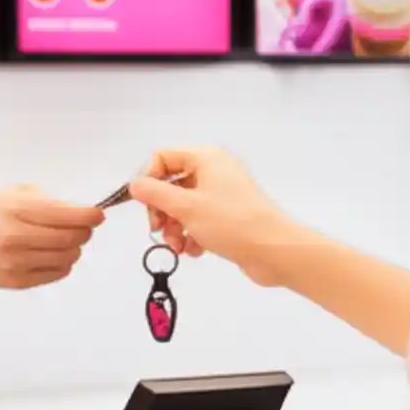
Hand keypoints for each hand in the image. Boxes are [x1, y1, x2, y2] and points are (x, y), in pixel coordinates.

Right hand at [0, 185, 104, 289]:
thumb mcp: (14, 193)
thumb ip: (48, 200)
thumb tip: (81, 211)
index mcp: (17, 210)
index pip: (67, 215)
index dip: (90, 216)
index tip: (98, 214)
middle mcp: (16, 237)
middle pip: (72, 238)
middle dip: (85, 231)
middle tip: (84, 226)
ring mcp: (16, 262)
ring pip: (68, 257)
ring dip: (75, 248)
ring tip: (66, 240)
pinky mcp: (17, 281)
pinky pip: (57, 273)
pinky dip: (63, 263)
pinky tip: (52, 253)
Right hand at [127, 147, 301, 285]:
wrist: (275, 251)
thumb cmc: (232, 222)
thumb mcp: (186, 207)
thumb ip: (155, 194)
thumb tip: (134, 184)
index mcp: (206, 158)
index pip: (163, 158)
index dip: (148, 179)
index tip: (144, 204)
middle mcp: (213, 171)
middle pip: (171, 184)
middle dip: (161, 210)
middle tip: (159, 230)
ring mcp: (221, 195)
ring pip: (183, 206)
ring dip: (174, 228)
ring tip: (178, 247)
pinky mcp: (227, 217)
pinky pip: (198, 221)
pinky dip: (191, 235)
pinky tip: (194, 251)